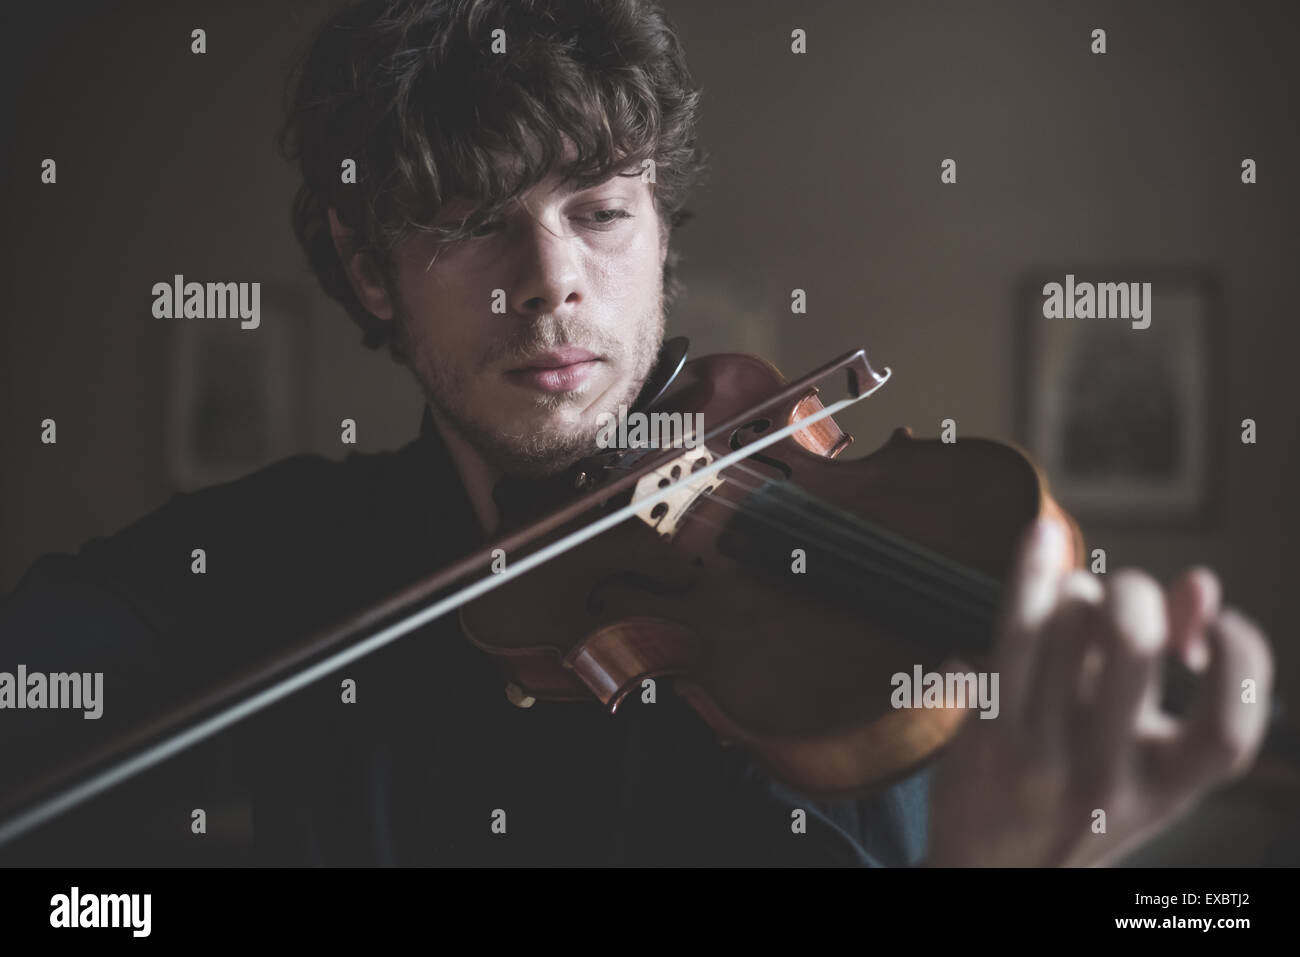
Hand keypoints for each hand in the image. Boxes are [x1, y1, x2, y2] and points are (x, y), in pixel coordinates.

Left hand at [924, 518, 1273, 865]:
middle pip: (1133, 647)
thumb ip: (1172, 668)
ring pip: (1068, 622)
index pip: (1228, 733)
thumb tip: (1199, 581)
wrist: (991, 869)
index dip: (1242, 664)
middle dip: (1135, 592)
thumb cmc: (1078, 795)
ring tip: (1072, 609)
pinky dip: (1032, 573)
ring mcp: (1044, 756)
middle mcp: (1110, 778)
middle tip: (1127, 596)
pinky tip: (1041, 536)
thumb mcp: (1143, 754)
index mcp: (1168, 788)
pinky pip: (1013, 631)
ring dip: (1077, 590)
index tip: (1221, 623)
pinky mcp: (991, 732)